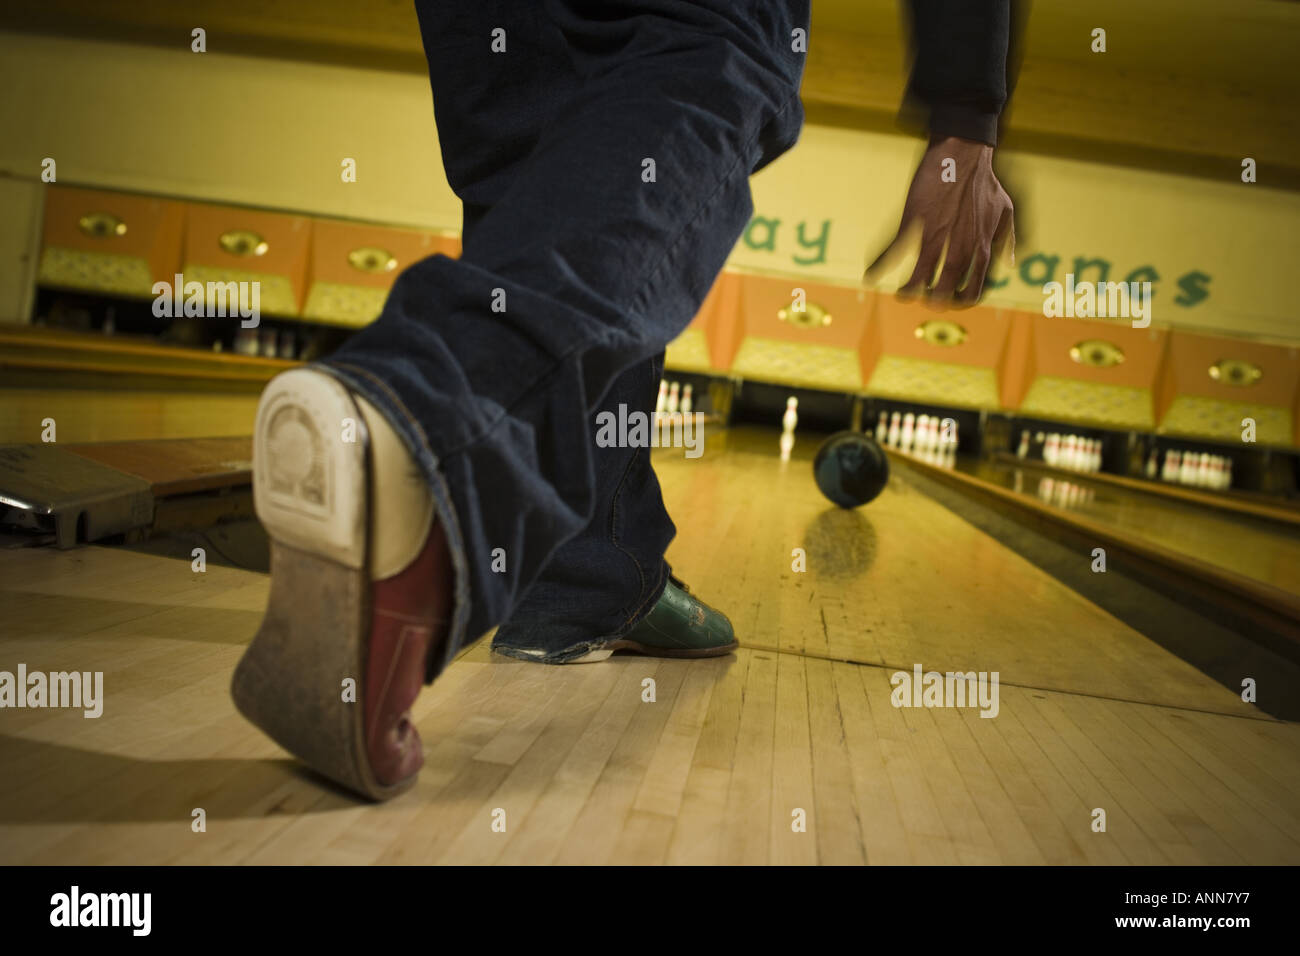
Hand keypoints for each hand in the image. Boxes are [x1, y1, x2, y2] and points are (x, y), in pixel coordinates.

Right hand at [865, 135, 1014, 309]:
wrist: (964, 154)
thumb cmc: (985, 182)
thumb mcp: (1005, 212)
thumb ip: (1007, 241)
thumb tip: (1010, 263)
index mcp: (981, 249)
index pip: (972, 291)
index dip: (960, 302)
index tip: (950, 300)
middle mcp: (959, 248)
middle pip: (944, 292)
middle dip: (933, 301)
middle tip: (926, 298)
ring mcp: (935, 237)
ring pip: (919, 280)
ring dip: (909, 292)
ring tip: (902, 294)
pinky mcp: (914, 223)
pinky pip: (894, 251)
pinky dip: (880, 265)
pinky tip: (870, 274)